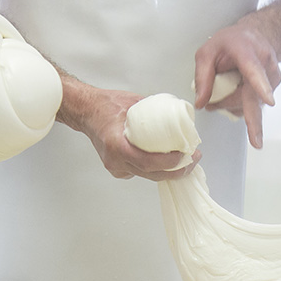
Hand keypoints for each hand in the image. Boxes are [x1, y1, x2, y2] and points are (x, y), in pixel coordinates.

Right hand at [78, 87, 198, 181]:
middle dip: (177, 170)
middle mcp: (115, 161)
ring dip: (169, 171)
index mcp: (116, 145)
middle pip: (151, 174)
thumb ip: (155, 113)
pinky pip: (141, 172)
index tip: (185, 155)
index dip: (168, 163)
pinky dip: (156, 168)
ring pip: (148, 176)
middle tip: (193, 159)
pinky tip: (169, 162)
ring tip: (186, 160)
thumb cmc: (106, 105)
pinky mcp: (119, 169)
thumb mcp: (134, 104)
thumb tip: (179, 119)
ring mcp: (116, 167)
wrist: (87, 112)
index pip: (147, 162)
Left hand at [193, 22, 280, 148]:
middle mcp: (264, 63)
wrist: (254, 36)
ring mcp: (272, 77)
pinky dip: (240, 104)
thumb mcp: (207, 51)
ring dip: (232, 106)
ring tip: (219, 94)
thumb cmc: (230, 42)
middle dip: (256, 121)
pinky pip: (254, 104)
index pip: (253, 70)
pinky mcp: (273, 87)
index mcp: (247, 51)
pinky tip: (233, 94)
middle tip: (256, 142)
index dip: (260, 85)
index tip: (268, 99)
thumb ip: (202, 76)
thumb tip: (201, 103)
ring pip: (251, 104)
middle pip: (258, 97)